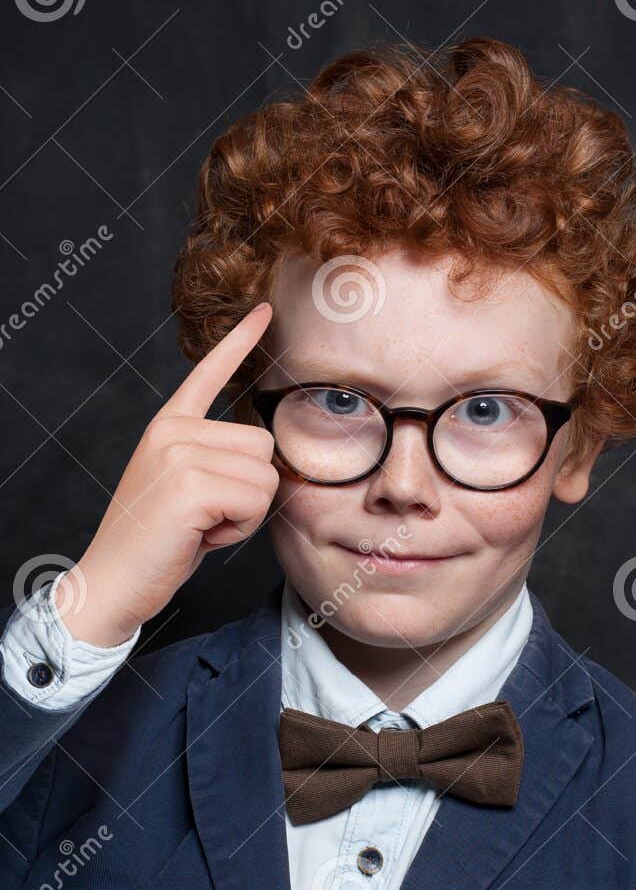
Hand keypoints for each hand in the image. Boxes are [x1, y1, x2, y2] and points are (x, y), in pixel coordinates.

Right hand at [55, 303, 279, 646]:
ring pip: (265, 475)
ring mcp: (179, 453)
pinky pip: (256, 501)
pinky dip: (239, 529)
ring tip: (201, 524)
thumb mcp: (188, 487)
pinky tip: (200, 535)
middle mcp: (172, 430)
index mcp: (169, 426)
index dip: (240, 340)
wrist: (113, 580)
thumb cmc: (158, 540)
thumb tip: (268, 457)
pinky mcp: (189, 484)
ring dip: (246, 512)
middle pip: (263, 445)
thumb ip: (219, 461)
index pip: (208, 373)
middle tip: (205, 514)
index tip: (264, 309)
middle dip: (249, 490)